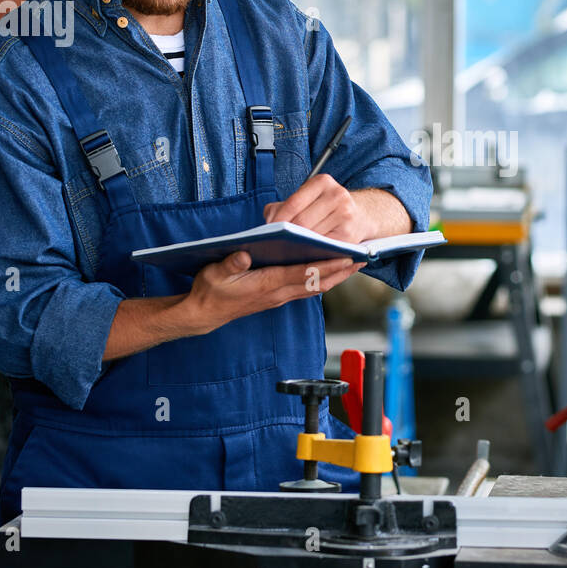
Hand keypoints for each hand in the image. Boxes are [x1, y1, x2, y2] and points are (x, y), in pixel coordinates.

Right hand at [181, 250, 363, 333]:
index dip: (325, 265)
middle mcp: (277, 293)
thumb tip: (244, 253)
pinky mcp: (277, 298)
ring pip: (315, 287)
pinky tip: (331, 272)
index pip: (302, 273)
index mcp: (266, 284)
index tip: (345, 256)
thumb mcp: (214, 273)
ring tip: (354, 263)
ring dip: (336, 276)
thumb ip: (230, 263)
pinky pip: (306, 289)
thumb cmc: (210, 291)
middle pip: (316, 282)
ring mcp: (279, 297)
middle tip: (362, 258)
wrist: (203, 314)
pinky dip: (322, 280)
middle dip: (340, 270)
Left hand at [262, 174, 364, 242]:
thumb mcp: (307, 198)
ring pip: (312, 236)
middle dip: (286, 235)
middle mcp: (337, 195)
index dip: (278, 220)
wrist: (361, 215)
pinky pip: (324, 247)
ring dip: (298, 245)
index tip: (267, 231)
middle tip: (275, 243)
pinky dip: (313, 251)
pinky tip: (305, 253)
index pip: (294, 203)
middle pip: (302, 222)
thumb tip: (269, 221)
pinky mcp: (350, 234)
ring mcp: (346, 215)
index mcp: (322, 182)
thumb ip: (283, 206)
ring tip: (288, 248)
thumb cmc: (327, 208)